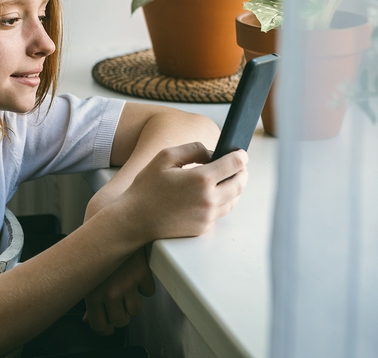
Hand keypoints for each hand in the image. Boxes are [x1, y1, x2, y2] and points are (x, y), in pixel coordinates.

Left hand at [83, 249, 155, 334]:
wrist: (114, 225)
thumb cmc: (97, 249)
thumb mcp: (88, 276)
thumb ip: (89, 300)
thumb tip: (88, 319)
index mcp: (92, 293)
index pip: (99, 325)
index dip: (104, 329)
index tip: (108, 326)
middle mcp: (110, 291)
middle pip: (120, 321)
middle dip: (121, 316)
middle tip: (119, 306)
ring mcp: (127, 284)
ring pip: (136, 310)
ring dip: (133, 303)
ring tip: (128, 290)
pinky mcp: (142, 275)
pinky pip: (148, 292)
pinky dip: (145, 286)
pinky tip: (137, 277)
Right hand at [120, 142, 248, 242]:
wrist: (135, 219)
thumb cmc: (147, 187)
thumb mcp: (165, 157)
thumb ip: (193, 149)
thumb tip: (213, 153)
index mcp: (201, 179)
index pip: (234, 164)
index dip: (240, 156)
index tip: (241, 153)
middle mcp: (208, 199)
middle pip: (239, 184)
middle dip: (242, 172)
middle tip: (239, 166)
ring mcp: (207, 216)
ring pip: (233, 200)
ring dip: (234, 188)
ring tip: (228, 179)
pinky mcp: (203, 228)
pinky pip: (220, 212)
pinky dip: (222, 202)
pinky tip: (212, 195)